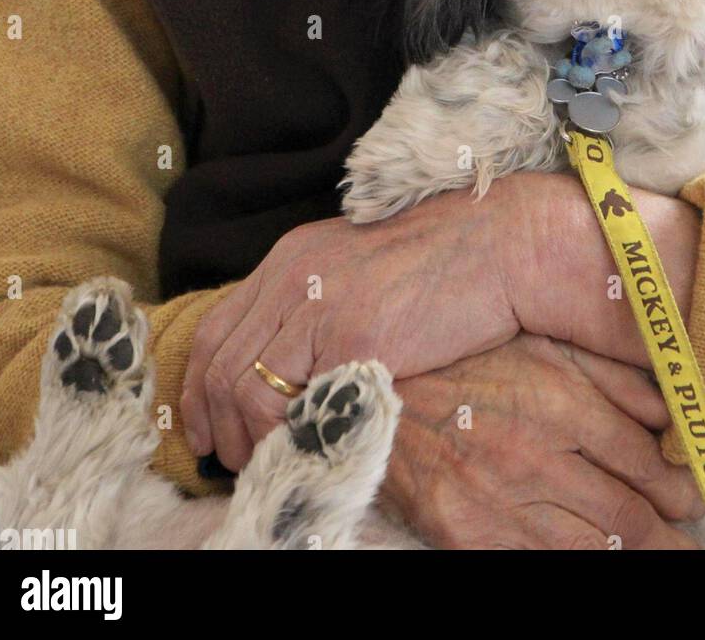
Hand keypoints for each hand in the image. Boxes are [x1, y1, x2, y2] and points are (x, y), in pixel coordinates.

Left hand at [181, 169, 701, 470]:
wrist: (503, 243)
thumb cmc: (447, 264)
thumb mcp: (363, 271)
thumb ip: (320, 307)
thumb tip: (293, 369)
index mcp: (293, 256)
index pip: (217, 328)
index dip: (201, 385)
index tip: (208, 426)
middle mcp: (293, 276)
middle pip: (219, 361)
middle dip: (216, 422)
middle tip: (233, 459)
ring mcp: (319, 305)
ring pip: (243, 388)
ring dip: (250, 438)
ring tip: (273, 462)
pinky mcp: (353, 337)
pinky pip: (293, 403)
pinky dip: (289, 436)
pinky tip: (309, 448)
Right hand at [380, 333, 704, 548]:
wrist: (379, 397)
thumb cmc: (469, 367)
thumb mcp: (543, 348)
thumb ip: (611, 377)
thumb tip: (670, 413)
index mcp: (556, 401)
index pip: (644, 463)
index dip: (681, 489)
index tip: (694, 497)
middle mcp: (533, 455)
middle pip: (627, 518)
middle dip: (669, 538)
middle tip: (687, 542)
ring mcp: (498, 503)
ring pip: (590, 552)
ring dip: (631, 559)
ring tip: (656, 556)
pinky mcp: (467, 538)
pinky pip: (538, 564)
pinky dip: (573, 564)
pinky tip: (591, 552)